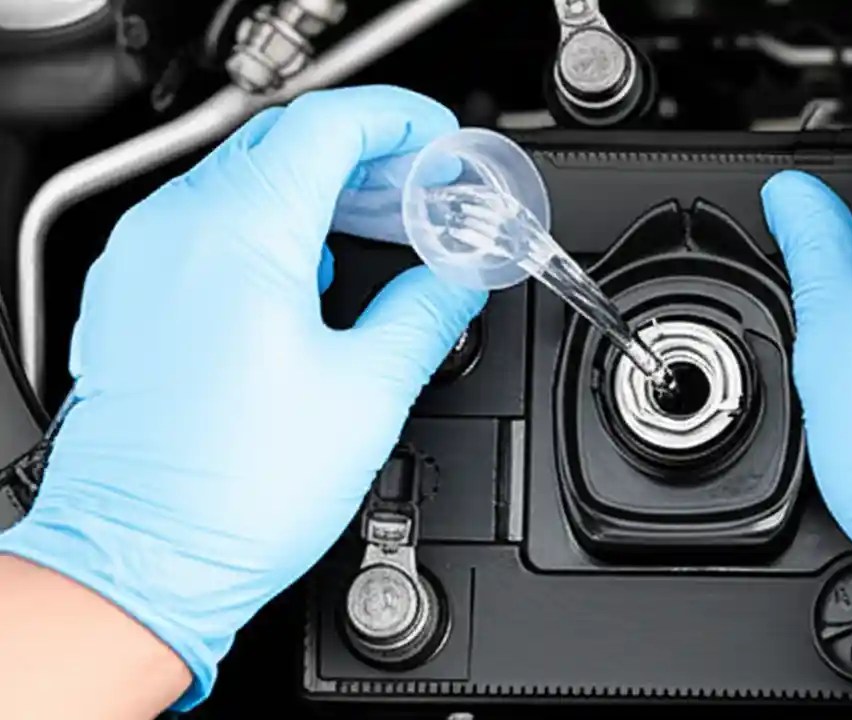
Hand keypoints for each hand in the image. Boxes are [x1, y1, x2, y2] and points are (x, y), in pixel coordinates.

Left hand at [0, 87, 484, 706]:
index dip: (399, 121)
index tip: (440, 143)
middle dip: (367, 153)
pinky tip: (314, 268)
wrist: (141, 561)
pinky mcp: (133, 298)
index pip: (328, 126)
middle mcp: (178, 231)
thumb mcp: (369, 391)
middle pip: (285, 143)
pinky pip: (205, 223)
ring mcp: (145, 261)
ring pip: (243, 179)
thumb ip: (428, 310)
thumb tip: (457, 278)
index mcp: (242, 235)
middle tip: (426, 189)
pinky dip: (269, 224)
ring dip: (319, 188)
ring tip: (381, 226)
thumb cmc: (232, 493)